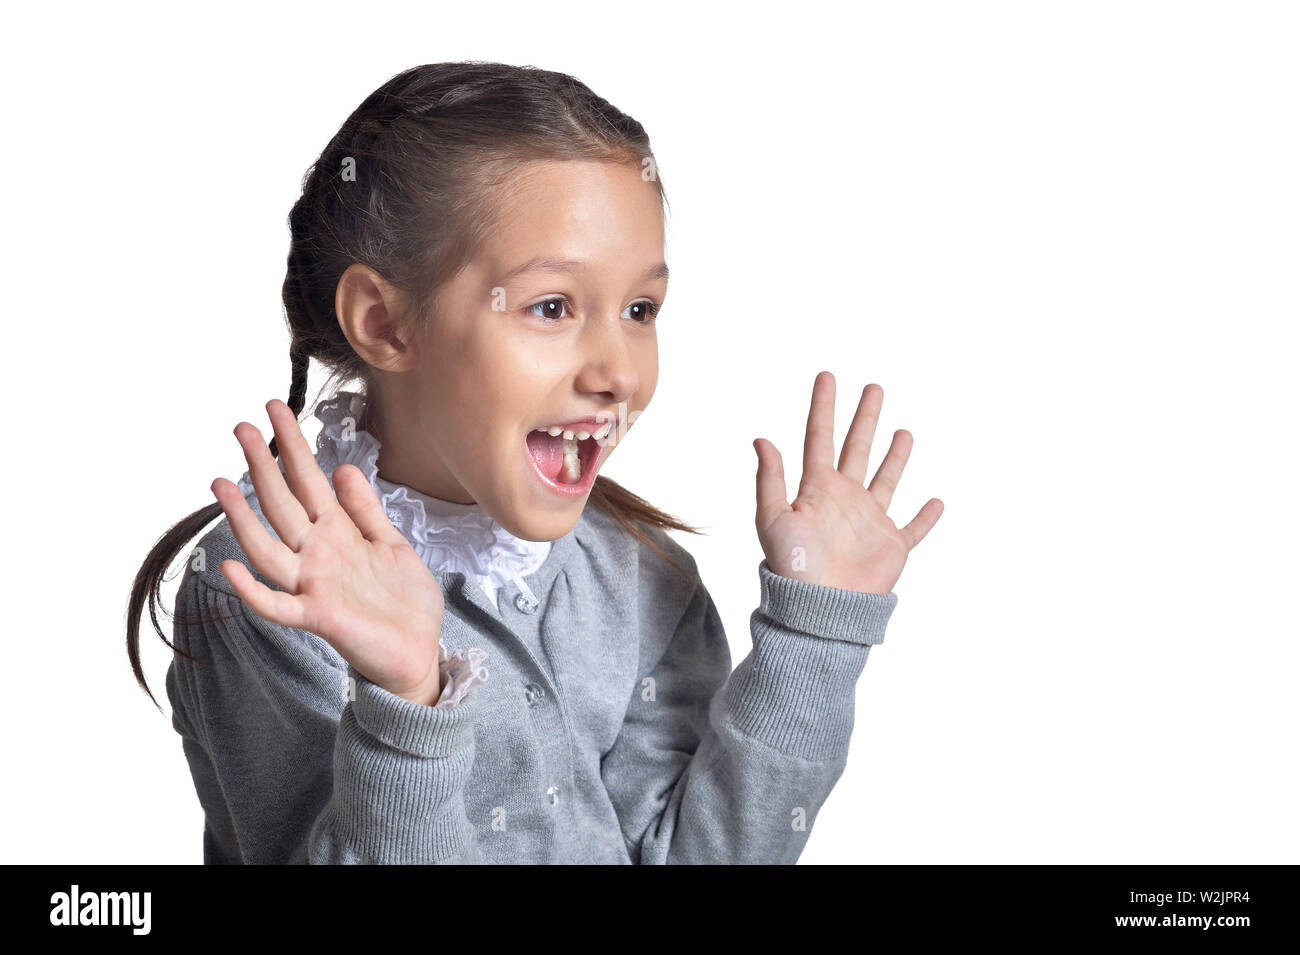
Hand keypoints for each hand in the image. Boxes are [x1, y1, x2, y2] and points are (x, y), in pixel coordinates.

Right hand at [209, 399, 445, 705]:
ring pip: (268, 549)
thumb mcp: (391, 544)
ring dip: (243, 519)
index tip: (275, 407)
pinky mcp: (320, 617)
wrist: (420, 650)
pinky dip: (253, 591)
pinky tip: (229, 567)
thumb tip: (343, 468)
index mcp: (338, 533)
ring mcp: (314, 585)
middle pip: (283, 504)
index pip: (308, 480)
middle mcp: (318, 554)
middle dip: (264, 466)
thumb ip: (365, 511)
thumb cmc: (405, 601)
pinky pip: (278, 606)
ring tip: (220, 483)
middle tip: (242, 426)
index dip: (293, 445)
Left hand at [754, 372, 942, 593]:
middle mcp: (845, 500)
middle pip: (857, 448)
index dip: (823, 406)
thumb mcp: (772, 518)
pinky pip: (914, 529)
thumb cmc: (792, 567)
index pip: (820, 437)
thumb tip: (762, 439)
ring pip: (886, 480)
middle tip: (874, 388)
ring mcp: (870, 522)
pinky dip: (927, 517)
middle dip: (865, 418)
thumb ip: (770, 479)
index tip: (827, 376)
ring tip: (904, 431)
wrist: (819, 609)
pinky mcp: (891, 547)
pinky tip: (936, 501)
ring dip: (895, 456)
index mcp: (816, 489)